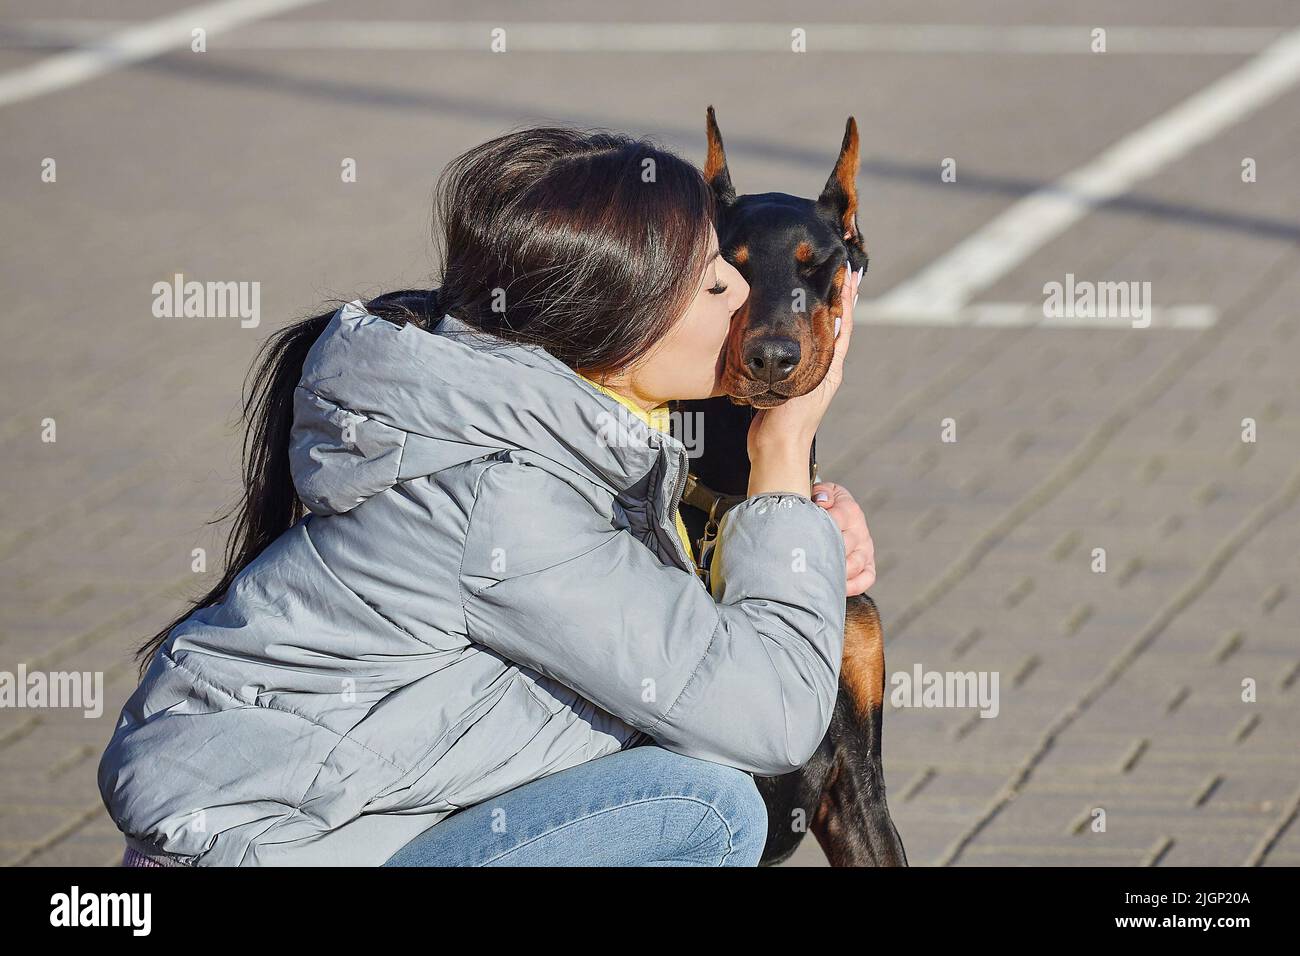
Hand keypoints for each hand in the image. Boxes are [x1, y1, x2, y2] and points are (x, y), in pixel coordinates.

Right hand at [748, 260, 860, 457]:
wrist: (774, 447)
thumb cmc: (793, 420)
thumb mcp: (811, 384)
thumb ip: (822, 355)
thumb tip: (836, 320)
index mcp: (831, 366)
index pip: (843, 325)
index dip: (847, 299)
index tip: (849, 274)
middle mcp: (820, 367)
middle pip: (827, 325)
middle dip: (830, 298)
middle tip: (829, 270)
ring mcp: (802, 371)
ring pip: (808, 333)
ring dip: (810, 310)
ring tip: (804, 284)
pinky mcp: (784, 376)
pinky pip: (788, 345)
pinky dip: (788, 327)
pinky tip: (777, 316)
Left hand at [812, 481, 874, 595]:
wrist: (834, 512)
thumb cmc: (822, 504)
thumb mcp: (820, 492)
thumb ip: (821, 492)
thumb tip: (822, 502)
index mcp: (850, 510)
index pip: (836, 520)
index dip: (818, 529)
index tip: (801, 537)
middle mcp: (861, 531)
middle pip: (845, 546)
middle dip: (824, 554)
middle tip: (803, 562)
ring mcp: (866, 550)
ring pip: (855, 565)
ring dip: (836, 572)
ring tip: (816, 577)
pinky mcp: (869, 566)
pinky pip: (866, 580)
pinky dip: (852, 586)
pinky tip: (835, 589)